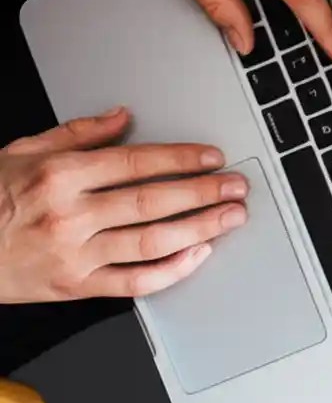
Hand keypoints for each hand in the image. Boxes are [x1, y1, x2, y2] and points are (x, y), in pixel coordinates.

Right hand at [0, 108, 248, 302]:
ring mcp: (75, 253)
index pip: (135, 163)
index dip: (181, 159)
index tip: (212, 158)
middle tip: (237, 187)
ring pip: (151, 241)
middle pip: (152, 201)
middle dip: (203, 193)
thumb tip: (123, 116)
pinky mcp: (76, 286)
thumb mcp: (23, 151)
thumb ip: (78, 133)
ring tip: (230, 217)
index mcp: (59, 175)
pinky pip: (135, 281)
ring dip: (200, 228)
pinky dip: (171, 270)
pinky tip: (197, 255)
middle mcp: (70, 214)